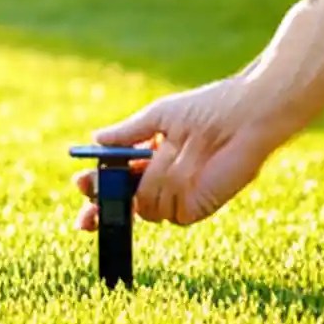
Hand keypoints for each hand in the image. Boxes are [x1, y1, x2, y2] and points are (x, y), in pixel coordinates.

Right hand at [71, 77, 286, 229]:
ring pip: (143, 208)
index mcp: (150, 158)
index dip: (95, 188)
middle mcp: (162, 181)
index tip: (80, 185)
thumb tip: (95, 139)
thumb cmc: (206, 109)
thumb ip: (127, 132)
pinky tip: (181, 173)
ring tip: (165, 158)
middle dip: (102, 208)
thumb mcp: (159, 116)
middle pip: (122, 205)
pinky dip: (169, 196)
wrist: (243, 118)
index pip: (113, 181)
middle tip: (91, 208)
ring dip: (146, 188)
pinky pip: (169, 214)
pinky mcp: (197, 208)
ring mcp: (179, 197)